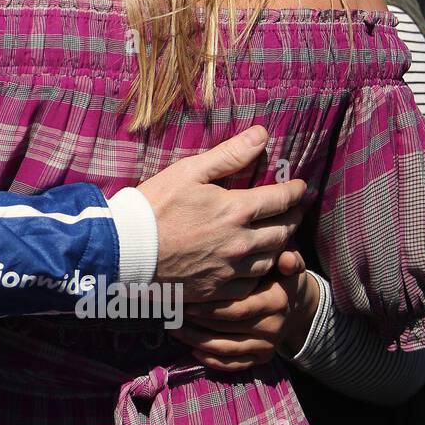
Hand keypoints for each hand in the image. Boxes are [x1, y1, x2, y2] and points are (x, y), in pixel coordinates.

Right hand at [138, 126, 307, 304]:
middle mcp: (240, 243)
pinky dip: (260, 272)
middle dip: (293, 217)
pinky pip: (252, 283)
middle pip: (284, 230)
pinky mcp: (218, 291)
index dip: (295, 191)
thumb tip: (262, 134)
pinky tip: (255, 264)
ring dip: (280, 244)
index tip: (300, 186)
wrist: (123, 251)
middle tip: (294, 210)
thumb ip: (228, 155)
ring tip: (278, 235)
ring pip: (272, 258)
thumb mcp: (187, 172)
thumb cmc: (152, 206)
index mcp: (235, 210)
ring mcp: (231, 270)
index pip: (281, 199)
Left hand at [173, 257, 318, 370]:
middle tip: (169, 312)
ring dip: (195, 340)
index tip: (183, 301)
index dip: (207, 307)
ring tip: (173, 328)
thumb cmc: (281, 277)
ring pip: (225, 348)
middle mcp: (272, 327)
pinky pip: (234, 364)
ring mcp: (267, 346)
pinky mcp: (262, 358)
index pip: (235, 308)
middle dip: (194, 321)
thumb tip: (286, 258)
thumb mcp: (287, 264)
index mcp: (274, 302)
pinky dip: (212, 360)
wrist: (299, 306)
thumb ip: (287, 258)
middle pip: (224, 328)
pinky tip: (191, 349)